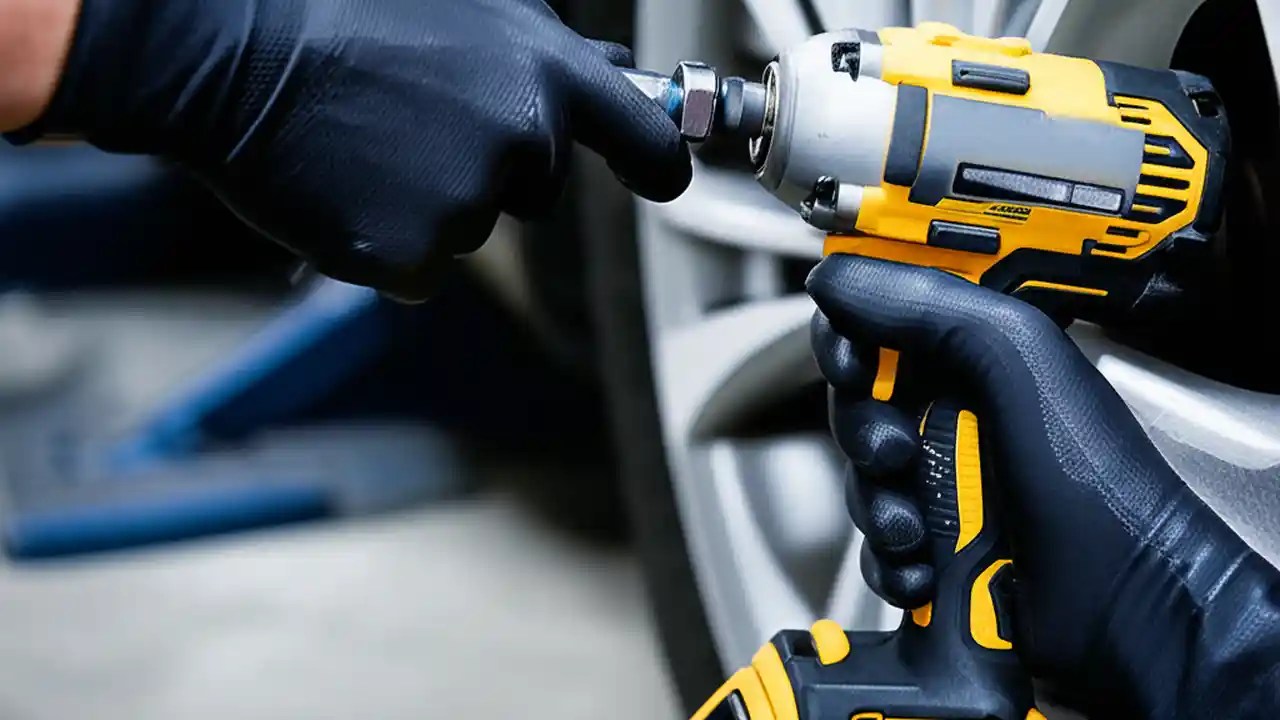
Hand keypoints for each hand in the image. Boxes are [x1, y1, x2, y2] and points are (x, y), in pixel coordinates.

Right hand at [11, 0, 689, 300]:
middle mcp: (525, 143)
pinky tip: (348, 191)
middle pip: (538, 193)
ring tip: (368, 145)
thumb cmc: (343, 16)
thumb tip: (607, 66)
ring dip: (432, 203)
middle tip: (414, 123)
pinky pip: (422, 269)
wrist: (232, 57)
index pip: (644, 137)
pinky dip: (390, 245)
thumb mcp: (468, 6)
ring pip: (472, 230)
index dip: (657, 166)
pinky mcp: (411, 257)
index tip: (664, 180)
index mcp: (545, 74)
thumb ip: (542, 49)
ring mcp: (468, 206)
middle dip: (492, 170)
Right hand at [807, 254, 1279, 718]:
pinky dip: (889, 560)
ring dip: (876, 505)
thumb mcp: (1016, 358)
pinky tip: (923, 567)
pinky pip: (874, 545)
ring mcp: (947, 480)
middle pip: (856, 403)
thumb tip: (841, 275)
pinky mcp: (937, 543)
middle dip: (862, 431)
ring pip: (860, 478)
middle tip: (895, 451)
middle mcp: (960, 412)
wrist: (1123, 603)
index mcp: (979, 354)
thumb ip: (927, 303)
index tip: (851, 363)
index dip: (849, 337)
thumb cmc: (1095, 483)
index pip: (880, 320)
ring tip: (916, 526)